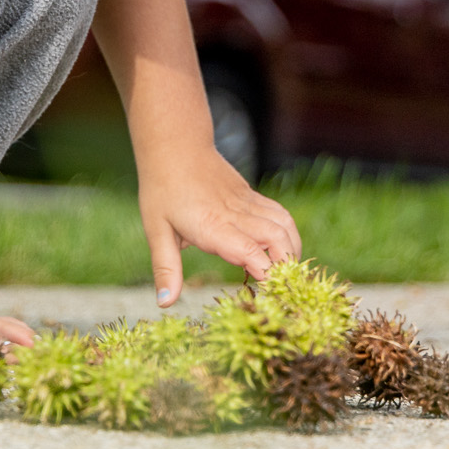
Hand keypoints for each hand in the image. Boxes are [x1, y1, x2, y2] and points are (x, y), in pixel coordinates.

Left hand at [137, 146, 301, 306]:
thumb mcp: (156, 230)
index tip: (270, 294)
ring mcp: (247, 203)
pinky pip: (279, 214)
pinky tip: (283, 250)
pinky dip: (288, 234)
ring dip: (291, 249)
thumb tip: (165, 303)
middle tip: (281, 289)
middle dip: (286, 266)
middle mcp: (235, 214)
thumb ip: (165, 268)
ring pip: (284, 224)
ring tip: (286, 273)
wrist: (175, 145)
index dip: (265, 273)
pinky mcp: (252, 196)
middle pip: (277, 238)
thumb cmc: (162, 189)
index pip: (248, 251)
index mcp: (211, 225)